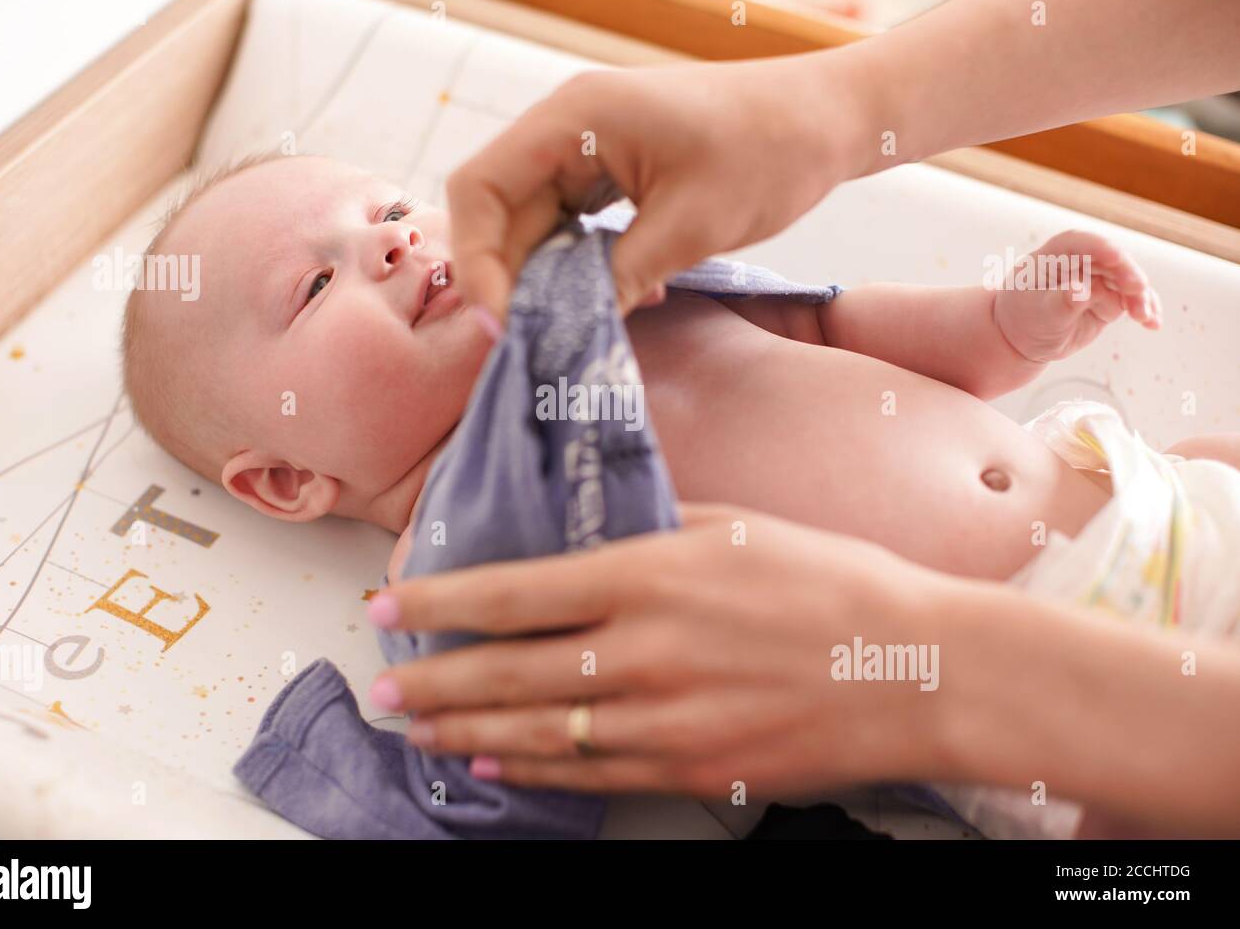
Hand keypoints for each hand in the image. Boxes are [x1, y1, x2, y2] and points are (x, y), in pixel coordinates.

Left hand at [367, 504, 953, 798]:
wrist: (917, 668)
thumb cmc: (831, 580)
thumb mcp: (733, 526)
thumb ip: (649, 530)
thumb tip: (582, 538)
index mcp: (649, 574)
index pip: (512, 591)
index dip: (438, 602)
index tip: (388, 606)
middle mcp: (643, 650)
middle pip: (507, 672)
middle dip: (432, 679)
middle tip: (383, 685)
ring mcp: (664, 720)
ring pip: (535, 733)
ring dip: (466, 732)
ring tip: (418, 729)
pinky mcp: (690, 769)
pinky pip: (589, 775)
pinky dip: (532, 773)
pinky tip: (495, 767)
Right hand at [445, 52, 872, 324]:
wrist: (827, 121)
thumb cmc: (768, 152)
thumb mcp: (691, 226)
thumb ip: (620, 277)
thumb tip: (567, 331)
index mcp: (574, 119)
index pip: (481, 189)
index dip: (476, 261)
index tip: (502, 323)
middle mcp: (568, 126)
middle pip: (499, 210)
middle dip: (508, 279)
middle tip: (529, 342)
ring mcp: (588, 147)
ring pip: (533, 223)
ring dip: (544, 278)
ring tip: (566, 329)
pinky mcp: (611, 169)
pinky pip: (571, 224)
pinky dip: (579, 266)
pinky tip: (612, 298)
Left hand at [992, 230, 1160, 362]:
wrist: (1022, 339)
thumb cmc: (1023, 319)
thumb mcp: (1039, 313)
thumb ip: (1061, 301)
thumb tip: (1082, 291)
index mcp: (1055, 254)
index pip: (1079, 243)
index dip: (1099, 248)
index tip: (1117, 257)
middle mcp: (1082, 262)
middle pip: (1112, 261)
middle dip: (1128, 274)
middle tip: (1139, 289)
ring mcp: (1099, 280)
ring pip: (1127, 281)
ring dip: (1140, 296)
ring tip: (1144, 317)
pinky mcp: (1110, 298)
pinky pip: (1132, 300)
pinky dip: (1144, 309)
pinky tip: (1153, 323)